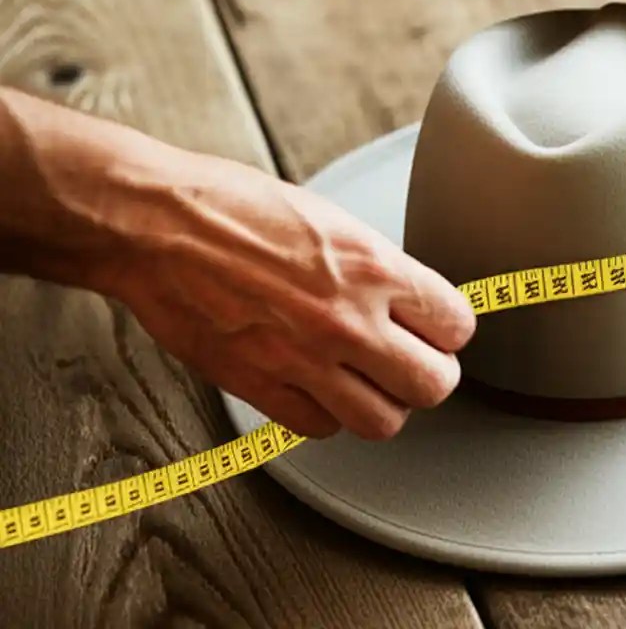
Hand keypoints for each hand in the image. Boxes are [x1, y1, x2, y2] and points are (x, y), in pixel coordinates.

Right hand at [105, 151, 476, 440]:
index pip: (457, 325)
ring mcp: (305, 359)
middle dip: (429, 375)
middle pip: (434, 385)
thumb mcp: (332, 222)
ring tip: (366, 381)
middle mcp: (348, 320)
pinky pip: (322, 428)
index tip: (435, 329)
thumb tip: (410, 304)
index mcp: (374, 268)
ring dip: (382, 403)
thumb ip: (378, 271)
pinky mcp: (261, 386)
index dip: (448, 330)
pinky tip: (318, 387)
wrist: (157, 225)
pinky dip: (326, 415)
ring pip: (384, 421)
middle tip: (411, 362)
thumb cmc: (235, 210)